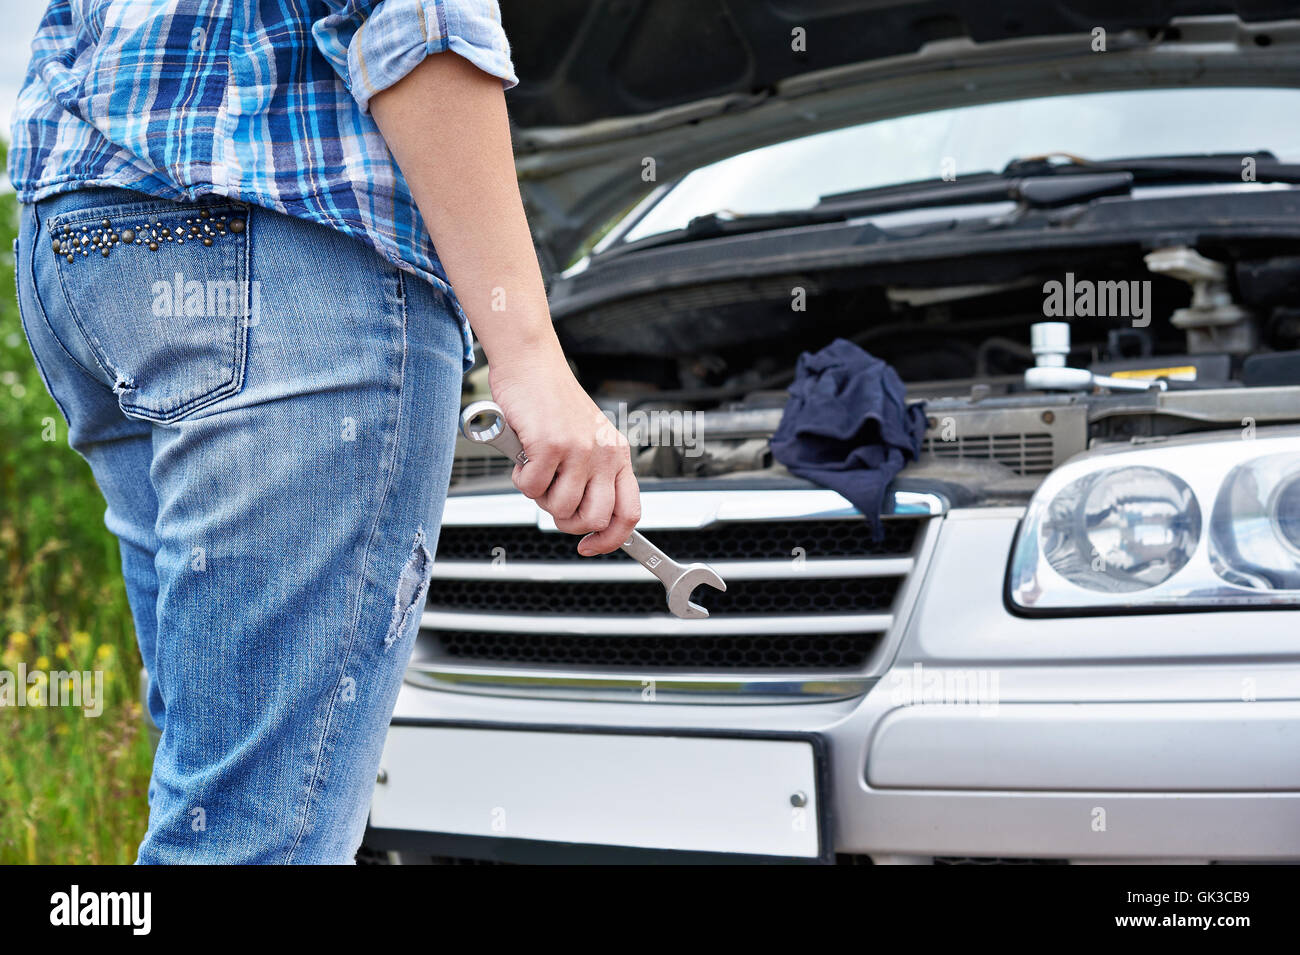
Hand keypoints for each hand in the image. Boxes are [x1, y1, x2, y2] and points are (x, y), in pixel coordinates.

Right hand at [488, 352, 640, 555]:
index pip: (629, 512)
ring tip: (536, 472)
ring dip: (540, 498)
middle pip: (594, 518)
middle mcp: (603, 453)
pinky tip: (523, 459)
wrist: (531, 362)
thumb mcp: (587, 437)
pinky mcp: (549, 444)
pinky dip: (521, 480)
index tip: (590, 546)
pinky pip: (532, 488)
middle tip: (552, 501)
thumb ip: (591, 473)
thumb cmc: (552, 401)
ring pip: (561, 507)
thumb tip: (583, 516)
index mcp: (617, 454)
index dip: (610, 539)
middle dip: (567, 521)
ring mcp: (578, 449)